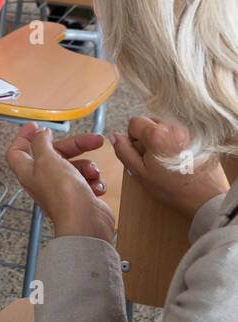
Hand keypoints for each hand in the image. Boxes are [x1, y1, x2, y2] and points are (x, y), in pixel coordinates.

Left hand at [6, 122, 115, 241]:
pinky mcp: (80, 196)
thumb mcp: (48, 159)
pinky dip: (94, 182)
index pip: (17, 151)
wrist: (86, 222)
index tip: (34, 126)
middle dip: (76, 146)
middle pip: (55, 154)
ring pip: (75, 167)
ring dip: (88, 167)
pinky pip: (88, 181)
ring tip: (93, 173)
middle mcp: (43, 180)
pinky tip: (96, 187)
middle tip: (94, 140)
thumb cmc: (63, 195)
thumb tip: (40, 133)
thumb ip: (41, 143)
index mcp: (29, 171)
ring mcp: (62, 189)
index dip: (24, 137)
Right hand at [112, 116, 230, 219]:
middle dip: (147, 136)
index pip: (134, 122)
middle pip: (151, 122)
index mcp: (157, 135)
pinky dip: (176, 142)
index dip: (133, 137)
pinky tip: (179, 159)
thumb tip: (115, 137)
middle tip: (153, 158)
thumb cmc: (174, 189)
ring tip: (167, 159)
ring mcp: (189, 132)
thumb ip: (124, 152)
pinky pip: (180, 133)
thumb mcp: (140, 173)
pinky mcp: (200, 138)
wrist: (207, 199)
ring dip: (162, 138)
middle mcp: (174, 128)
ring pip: (166, 127)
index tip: (140, 152)